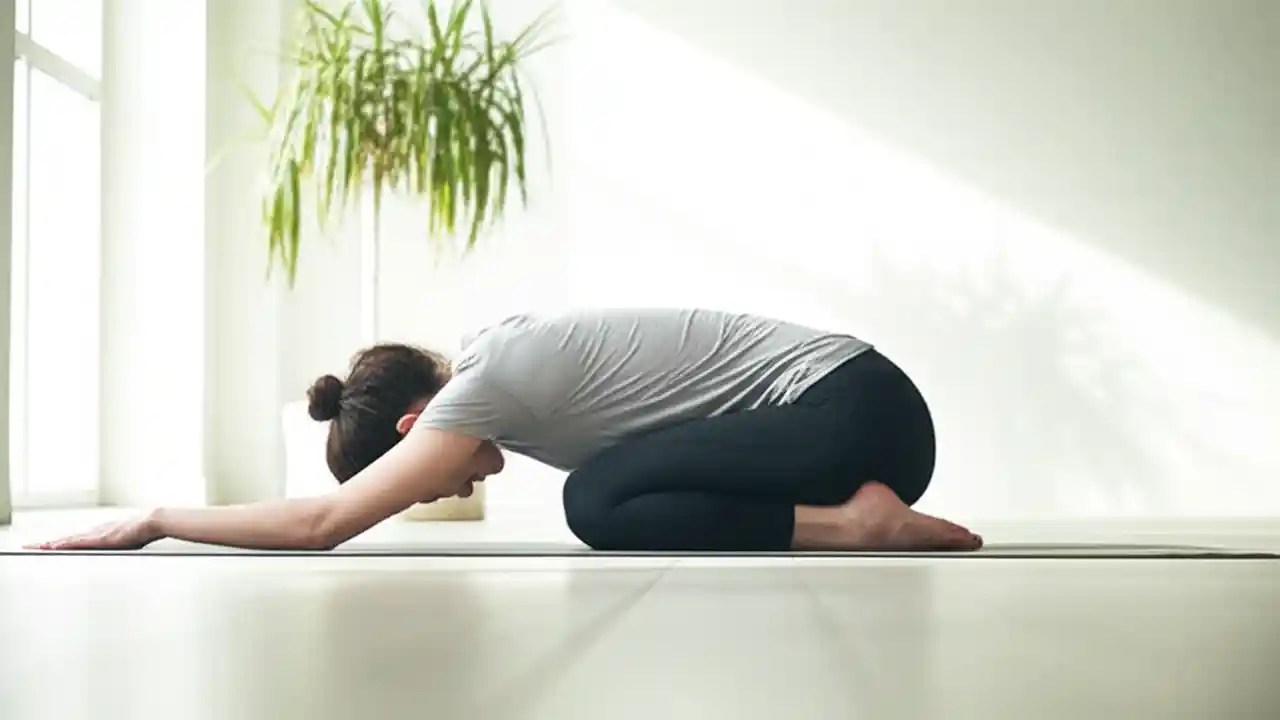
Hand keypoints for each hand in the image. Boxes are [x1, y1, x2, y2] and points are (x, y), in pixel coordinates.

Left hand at [25, 513, 162, 550]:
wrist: (152, 521)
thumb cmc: (144, 531)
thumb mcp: (129, 541)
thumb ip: (121, 544)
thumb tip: (123, 549)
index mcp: (101, 533)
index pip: (76, 539)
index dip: (61, 543)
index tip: (48, 546)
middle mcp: (94, 531)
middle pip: (66, 538)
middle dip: (47, 543)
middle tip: (30, 546)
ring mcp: (95, 534)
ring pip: (66, 540)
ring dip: (49, 544)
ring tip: (34, 547)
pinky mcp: (98, 538)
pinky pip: (74, 542)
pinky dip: (61, 545)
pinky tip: (50, 547)